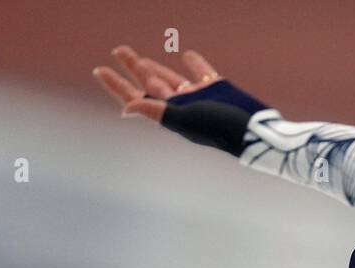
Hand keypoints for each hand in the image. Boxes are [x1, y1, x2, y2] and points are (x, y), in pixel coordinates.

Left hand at [93, 45, 222, 121]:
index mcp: (169, 113)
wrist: (254, 130)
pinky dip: (194, 63)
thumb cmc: (219, 128)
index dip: (117, 84)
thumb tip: (126, 106)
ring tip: (139, 57)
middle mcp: (181, 105)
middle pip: (150, 83)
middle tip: (119, 50)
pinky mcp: (217, 87)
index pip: (135, 96)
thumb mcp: (185, 119)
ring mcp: (198, 95)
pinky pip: (201, 72)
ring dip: (155, 66)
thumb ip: (157, 111)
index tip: (99, 69)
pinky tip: (186, 55)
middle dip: (133, 67)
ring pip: (171, 76)